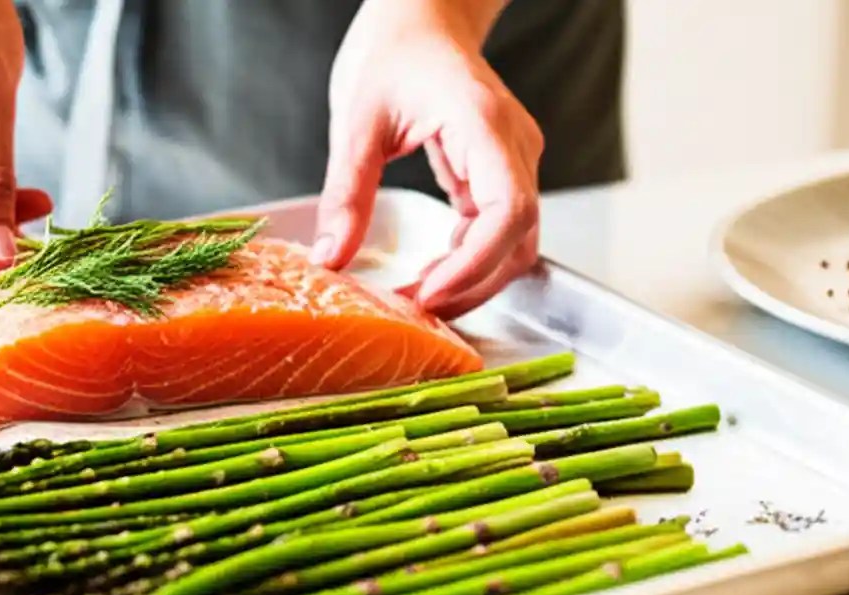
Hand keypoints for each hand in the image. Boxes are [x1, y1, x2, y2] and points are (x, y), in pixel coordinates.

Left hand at [313, 0, 542, 318]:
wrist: (421, 16)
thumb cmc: (392, 52)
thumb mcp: (356, 122)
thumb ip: (346, 193)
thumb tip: (329, 260)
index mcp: (484, 125)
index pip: (507, 212)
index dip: (473, 266)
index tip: (427, 296)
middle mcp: (513, 146)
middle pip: (519, 240)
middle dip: (471, 286)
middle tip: (412, 311)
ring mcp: (512, 161)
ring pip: (516, 243)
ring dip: (473, 280)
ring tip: (417, 299)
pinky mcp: (498, 173)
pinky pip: (498, 230)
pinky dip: (469, 261)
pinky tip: (430, 276)